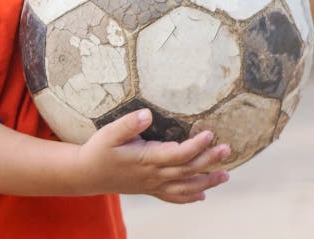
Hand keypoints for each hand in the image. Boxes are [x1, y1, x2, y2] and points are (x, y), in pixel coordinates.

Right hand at [77, 109, 230, 203]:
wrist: (86, 175)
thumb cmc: (98, 151)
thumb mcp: (108, 133)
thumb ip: (128, 124)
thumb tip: (147, 114)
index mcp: (146, 159)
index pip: (178, 155)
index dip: (196, 146)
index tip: (210, 134)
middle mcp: (153, 175)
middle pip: (187, 171)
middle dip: (209, 161)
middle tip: (227, 149)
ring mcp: (152, 185)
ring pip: (185, 188)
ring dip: (207, 182)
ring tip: (225, 175)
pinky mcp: (149, 189)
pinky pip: (173, 197)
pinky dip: (189, 198)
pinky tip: (202, 196)